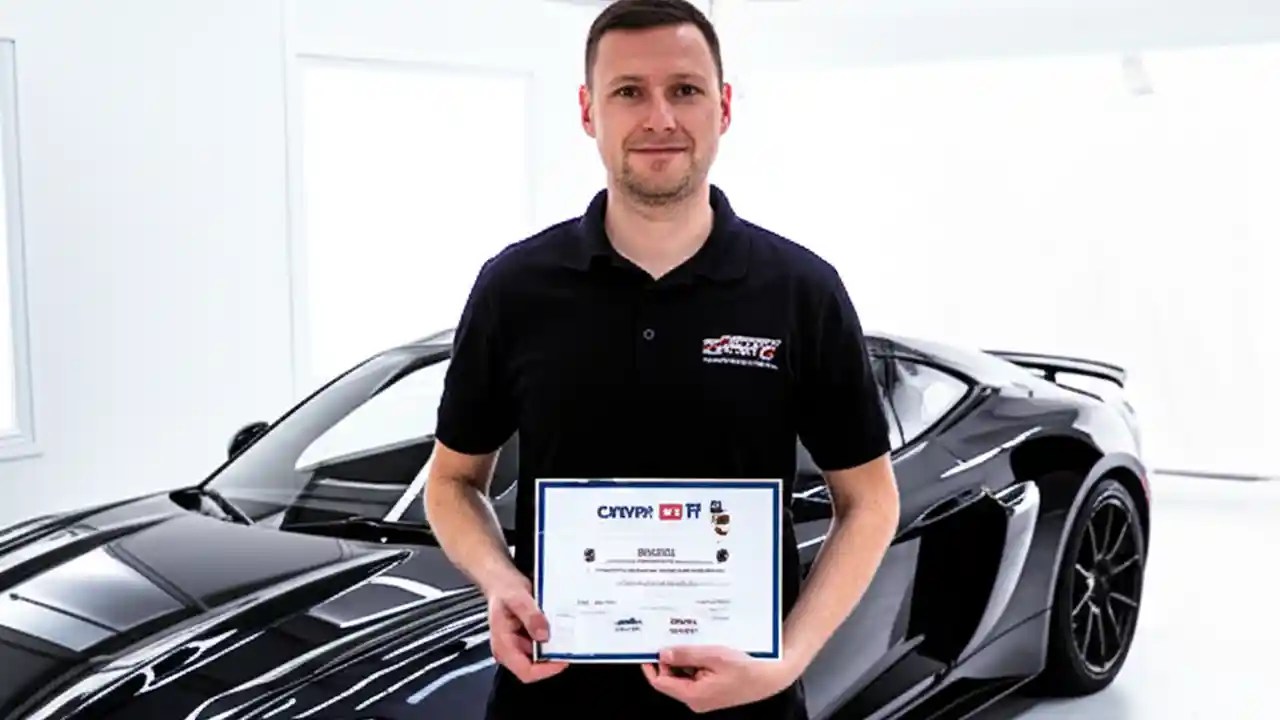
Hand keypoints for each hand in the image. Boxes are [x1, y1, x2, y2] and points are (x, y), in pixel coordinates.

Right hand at [486, 582, 568, 683]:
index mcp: (503, 646)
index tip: (562, 659)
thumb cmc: (504, 589)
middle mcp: (510, 650)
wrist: (502, 580)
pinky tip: (557, 627)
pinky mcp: (527, 640)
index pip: (525, 671)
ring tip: (563, 631)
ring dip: (554, 648)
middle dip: (553, 657)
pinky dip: (553, 639)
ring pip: (542, 658)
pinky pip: (544, 646)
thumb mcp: (518, 598)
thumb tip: (543, 635)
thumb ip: (530, 617)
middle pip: (536, 667)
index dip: (546, 669)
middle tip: (568, 642)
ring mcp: (519, 646)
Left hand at [641, 645, 797, 713]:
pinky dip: (695, 662)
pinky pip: (695, 675)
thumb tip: (663, 654)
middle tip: (671, 637)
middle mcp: (696, 699)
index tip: (648, 648)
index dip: (652, 665)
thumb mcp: (713, 656)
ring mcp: (704, 696)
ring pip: (683, 675)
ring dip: (684, 659)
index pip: (661, 682)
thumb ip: (686, 655)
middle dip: (669, 658)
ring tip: (692, 641)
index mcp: (693, 695)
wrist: (771, 675)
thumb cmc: (746, 667)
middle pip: (670, 679)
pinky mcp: (712, 690)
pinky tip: (703, 649)